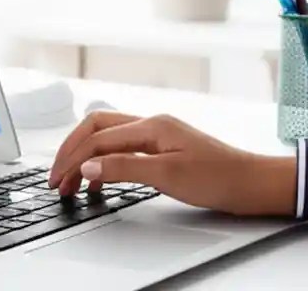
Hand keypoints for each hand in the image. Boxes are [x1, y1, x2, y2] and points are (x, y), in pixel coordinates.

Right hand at [47, 110, 296, 216]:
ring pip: (108, 137)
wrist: (251, 182)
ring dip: (86, 156)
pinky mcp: (164, 148)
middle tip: (57, 178)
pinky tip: (100, 179)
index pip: (97, 138)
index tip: (58, 181)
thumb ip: (124, 168)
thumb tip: (88, 165)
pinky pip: (123, 148)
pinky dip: (104, 161)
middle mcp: (151, 124)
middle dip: (71, 151)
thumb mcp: (167, 175)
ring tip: (73, 182)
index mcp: (150, 125)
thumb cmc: (218, 177)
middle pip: (97, 128)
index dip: (72, 159)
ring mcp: (158, 135)